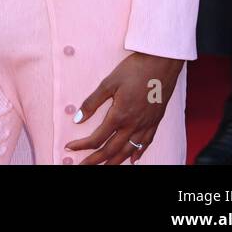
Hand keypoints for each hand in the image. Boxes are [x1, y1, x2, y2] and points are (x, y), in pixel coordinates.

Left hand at [65, 52, 183, 163]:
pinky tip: (133, 159)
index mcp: (119, 115)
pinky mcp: (156, 121)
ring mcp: (146, 125)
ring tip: (104, 167)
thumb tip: (77, 118)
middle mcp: (133, 125)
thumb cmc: (134, 70)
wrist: (162, 63)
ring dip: (115, 161)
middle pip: (112, 150)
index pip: (97, 138)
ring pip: (129, 151)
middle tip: (82, 166)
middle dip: (96, 160)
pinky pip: (146, 143)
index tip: (69, 148)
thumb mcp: (108, 83)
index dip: (82, 145)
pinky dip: (138, 153)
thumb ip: (92, 102)